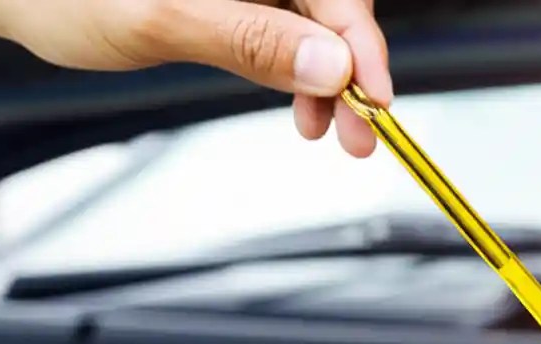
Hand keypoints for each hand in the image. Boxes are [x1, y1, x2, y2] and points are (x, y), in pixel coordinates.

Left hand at [0, 0, 390, 155]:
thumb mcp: (165, 20)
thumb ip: (253, 40)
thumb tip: (331, 67)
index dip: (362, 47)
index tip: (376, 99)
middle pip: (331, 8)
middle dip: (351, 72)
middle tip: (360, 134)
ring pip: (312, 26)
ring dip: (327, 81)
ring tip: (327, 131)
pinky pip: (285, 32)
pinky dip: (297, 73)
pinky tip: (300, 106)